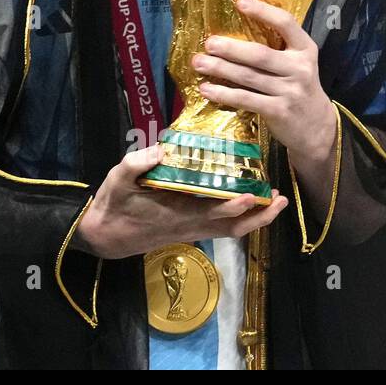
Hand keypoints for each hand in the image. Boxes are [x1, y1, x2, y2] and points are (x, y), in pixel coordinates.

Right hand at [76, 144, 287, 259]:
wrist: (105, 235)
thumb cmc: (113, 206)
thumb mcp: (117, 180)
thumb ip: (136, 163)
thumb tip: (160, 149)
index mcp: (176, 213)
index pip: (212, 213)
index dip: (235, 206)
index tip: (253, 195)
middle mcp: (190, 225)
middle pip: (233, 227)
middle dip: (260, 215)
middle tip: (280, 198)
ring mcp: (191, 231)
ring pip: (231, 231)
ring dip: (255, 219)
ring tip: (274, 203)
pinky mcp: (189, 232)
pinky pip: (222, 229)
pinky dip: (240, 220)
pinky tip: (246, 206)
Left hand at [193, 0, 336, 164]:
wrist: (317, 128)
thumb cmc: (298, 87)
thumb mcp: (297, 64)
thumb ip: (276, 49)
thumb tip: (231, 32)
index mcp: (305, 49)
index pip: (286, 23)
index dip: (262, 11)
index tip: (239, 2)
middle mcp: (300, 68)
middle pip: (260, 54)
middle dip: (231, 48)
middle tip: (208, 43)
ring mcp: (290, 91)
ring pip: (248, 77)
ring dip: (220, 69)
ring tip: (198, 63)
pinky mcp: (279, 111)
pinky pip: (245, 99)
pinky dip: (223, 94)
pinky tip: (205, 89)